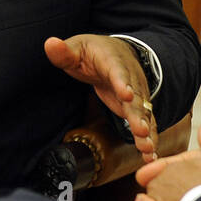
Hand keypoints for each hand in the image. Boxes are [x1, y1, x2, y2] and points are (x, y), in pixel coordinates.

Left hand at [45, 34, 157, 160]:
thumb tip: (50, 43)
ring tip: (148, 149)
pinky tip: (150, 156)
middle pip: (136, 98)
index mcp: (114, 62)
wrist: (119, 53)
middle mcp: (131, 79)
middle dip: (138, 115)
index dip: (122, 82)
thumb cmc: (94, 52)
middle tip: (142, 130)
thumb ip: (64, 52)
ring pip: (143, 114)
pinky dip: (149, 139)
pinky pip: (146, 123)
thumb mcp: (77, 48)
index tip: (125, 94)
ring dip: (146, 132)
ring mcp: (137, 95)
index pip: (119, 72)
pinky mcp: (137, 109)